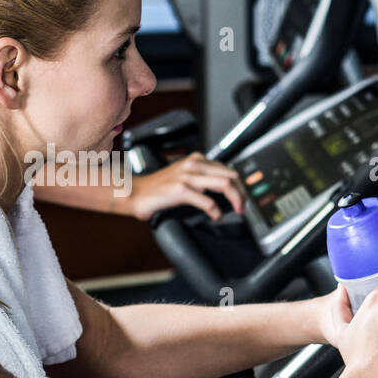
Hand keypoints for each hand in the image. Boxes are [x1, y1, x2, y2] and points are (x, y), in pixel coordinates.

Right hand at [128, 153, 247, 221]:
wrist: (135, 192)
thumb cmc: (158, 188)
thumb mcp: (183, 176)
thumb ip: (202, 179)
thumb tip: (224, 192)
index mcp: (196, 160)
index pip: (228, 169)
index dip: (240, 185)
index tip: (243, 197)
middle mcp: (194, 164)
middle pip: (231, 176)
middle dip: (242, 193)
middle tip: (243, 206)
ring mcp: (187, 176)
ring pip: (225, 185)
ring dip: (236, 200)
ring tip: (236, 211)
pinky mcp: (180, 190)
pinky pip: (208, 201)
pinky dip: (216, 212)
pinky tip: (215, 217)